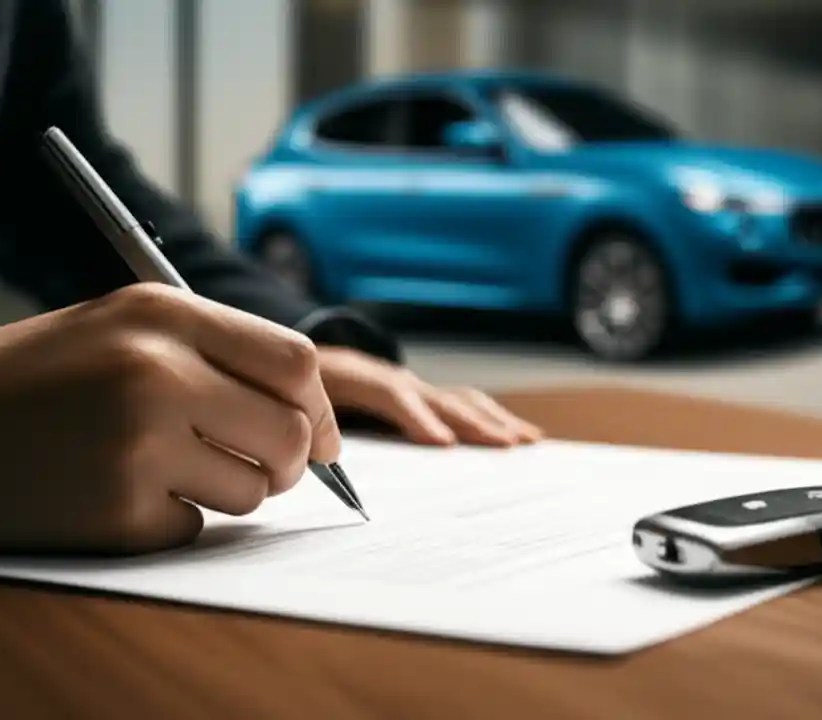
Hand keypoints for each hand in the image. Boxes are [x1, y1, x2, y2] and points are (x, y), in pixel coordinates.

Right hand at [0, 284, 338, 553]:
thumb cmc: (39, 380)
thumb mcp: (124, 327)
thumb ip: (221, 355)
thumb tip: (320, 421)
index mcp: (164, 314)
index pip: (296, 362)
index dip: (321, 408)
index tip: (324, 437)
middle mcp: (156, 371)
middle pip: (292, 434)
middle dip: (291, 462)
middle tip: (260, 466)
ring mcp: (136, 444)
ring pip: (255, 491)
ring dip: (227, 491)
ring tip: (160, 467)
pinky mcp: (117, 512)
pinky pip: (195, 528)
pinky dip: (169, 520)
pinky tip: (115, 493)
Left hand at [316, 346, 543, 446]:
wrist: (313, 363)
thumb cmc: (303, 391)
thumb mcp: (296, 402)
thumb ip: (310, 427)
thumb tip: (321, 459)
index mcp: (356, 378)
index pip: (391, 393)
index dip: (418, 417)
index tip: (442, 442)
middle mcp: (397, 380)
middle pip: (440, 398)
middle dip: (473, 423)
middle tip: (504, 446)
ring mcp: (418, 388)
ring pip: (462, 400)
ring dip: (493, 421)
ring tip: (522, 442)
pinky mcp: (429, 398)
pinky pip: (469, 407)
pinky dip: (497, 420)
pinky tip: (525, 436)